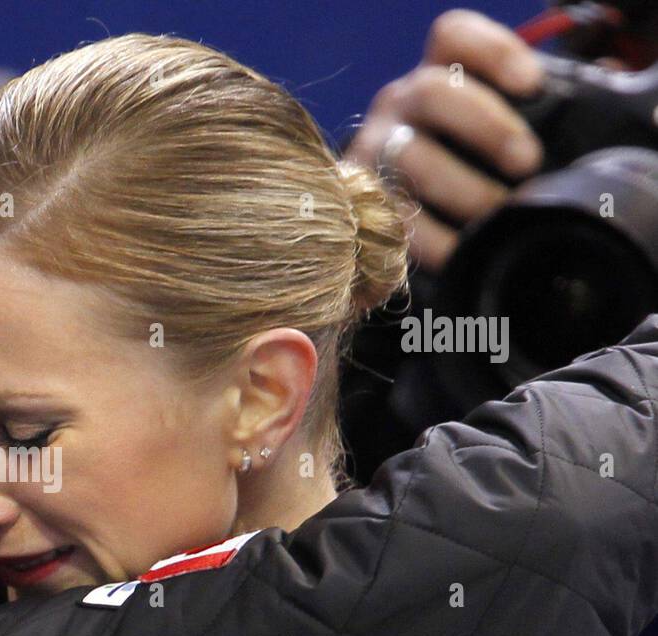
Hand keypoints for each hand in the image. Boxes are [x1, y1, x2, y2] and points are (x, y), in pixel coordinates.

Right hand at [345, 9, 543, 271]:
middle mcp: (398, 109)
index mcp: (438, 80)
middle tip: (527, 161)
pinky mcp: (356, 207)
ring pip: (407, 156)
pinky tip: (457, 251)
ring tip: (495, 216)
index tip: (533, 85)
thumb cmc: (465, 188)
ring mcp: (371, 155)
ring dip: (460, 187)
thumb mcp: (505, 142)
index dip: (493, 52)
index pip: (452, 36)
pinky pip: (387, 216)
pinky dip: (426, 237)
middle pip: (431, 91)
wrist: (394, 246)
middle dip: (486, 124)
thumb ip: (554, 121)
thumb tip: (648, 118)